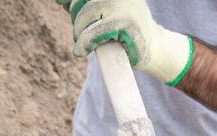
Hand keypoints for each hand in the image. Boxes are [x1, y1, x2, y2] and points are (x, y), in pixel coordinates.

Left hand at [67, 0, 192, 85]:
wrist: (154, 48)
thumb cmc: (127, 31)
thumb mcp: (109, 11)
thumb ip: (90, 5)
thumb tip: (61, 0)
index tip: (61, 3)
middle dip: (75, 15)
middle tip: (79, 31)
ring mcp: (124, 5)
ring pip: (86, 14)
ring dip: (79, 30)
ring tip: (81, 41)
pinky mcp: (125, 24)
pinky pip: (95, 32)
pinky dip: (84, 42)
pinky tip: (80, 50)